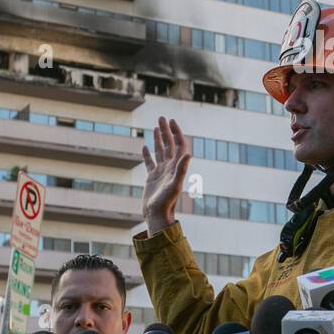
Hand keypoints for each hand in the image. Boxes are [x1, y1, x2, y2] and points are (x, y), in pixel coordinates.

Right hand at [141, 116, 190, 235]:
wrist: (157, 216)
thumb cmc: (167, 203)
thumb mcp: (175, 185)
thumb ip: (181, 169)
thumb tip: (188, 154)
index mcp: (176, 167)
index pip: (178, 145)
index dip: (176, 132)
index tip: (171, 121)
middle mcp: (169, 167)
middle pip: (168, 144)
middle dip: (165, 131)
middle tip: (161, 117)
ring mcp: (160, 172)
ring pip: (159, 151)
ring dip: (157, 139)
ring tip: (155, 127)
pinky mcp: (151, 178)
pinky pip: (149, 163)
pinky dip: (147, 154)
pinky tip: (144, 146)